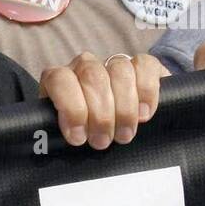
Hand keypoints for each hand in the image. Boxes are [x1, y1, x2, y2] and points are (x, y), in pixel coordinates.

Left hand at [39, 51, 166, 147]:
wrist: (111, 119)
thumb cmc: (84, 130)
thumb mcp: (68, 132)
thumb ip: (63, 132)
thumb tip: (58, 143)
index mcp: (59, 79)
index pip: (60, 79)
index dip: (71, 108)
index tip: (78, 138)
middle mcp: (83, 66)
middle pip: (93, 77)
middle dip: (100, 115)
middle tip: (102, 142)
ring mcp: (111, 62)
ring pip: (119, 71)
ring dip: (124, 108)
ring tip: (124, 135)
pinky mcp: (140, 64)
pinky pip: (145, 65)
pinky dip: (146, 91)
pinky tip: (143, 114)